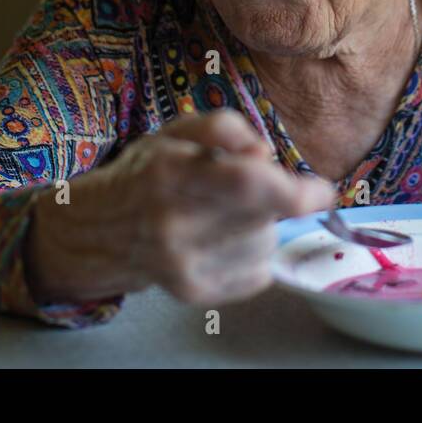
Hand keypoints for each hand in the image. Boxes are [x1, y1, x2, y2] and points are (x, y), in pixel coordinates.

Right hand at [25, 109, 335, 305]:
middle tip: (250, 190)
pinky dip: (252, 254)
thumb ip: (224, 128)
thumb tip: (264, 154)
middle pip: (262, 215)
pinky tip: (223, 240)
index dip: (294, 191)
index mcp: (171, 174)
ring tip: (225, 216)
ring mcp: (183, 265)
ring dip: (260, 226)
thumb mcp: (176, 131)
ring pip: (264, 245)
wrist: (99, 231)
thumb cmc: (147, 173)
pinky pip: (257, 274)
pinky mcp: (194, 293)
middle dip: (273, 199)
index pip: (246, 185)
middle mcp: (174, 225)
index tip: (322, 190)